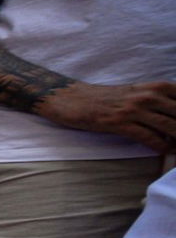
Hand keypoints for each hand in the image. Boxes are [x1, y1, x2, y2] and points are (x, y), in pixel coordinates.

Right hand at [39, 80, 175, 151]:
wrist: (72, 99)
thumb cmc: (105, 98)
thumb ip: (159, 102)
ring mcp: (134, 109)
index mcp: (155, 87)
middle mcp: (148, 95)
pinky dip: (162, 147)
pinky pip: (149, 137)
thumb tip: (175, 118)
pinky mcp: (120, 123)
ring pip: (170, 126)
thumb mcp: (137, 93)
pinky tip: (166, 150)